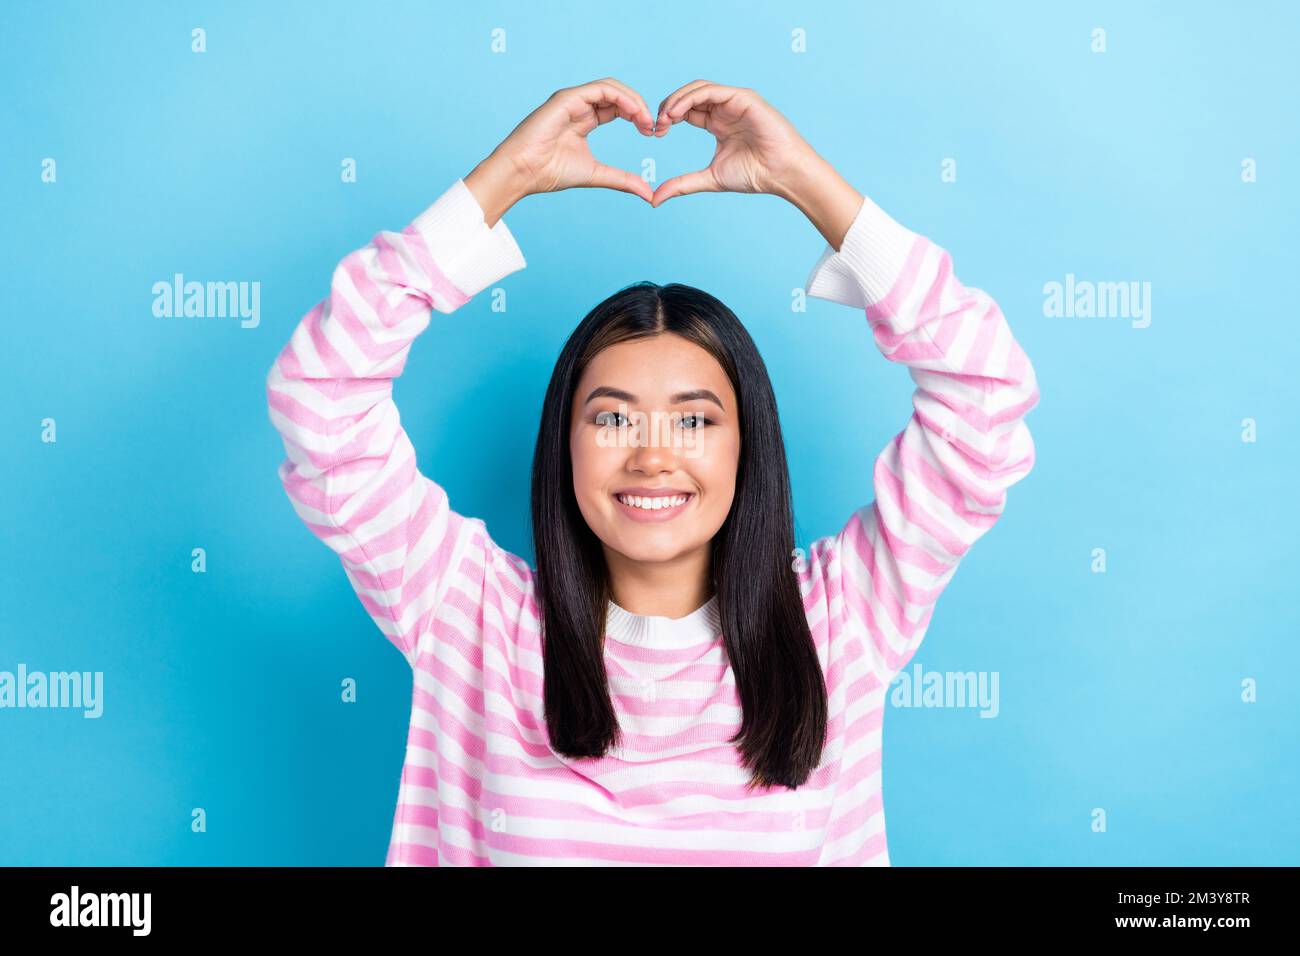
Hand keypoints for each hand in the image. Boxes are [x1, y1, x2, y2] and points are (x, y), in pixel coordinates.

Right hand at [467, 77, 656, 223]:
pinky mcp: (567, 98)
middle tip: (652, 127)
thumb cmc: (550, 172)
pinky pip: (600, 89)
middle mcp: (579, 106)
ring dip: (633, 101)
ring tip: (644, 119)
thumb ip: (622, 180)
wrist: (523, 172)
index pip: (617, 108)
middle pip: (618, 95)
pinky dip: (620, 97)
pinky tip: (632, 112)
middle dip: (639, 107)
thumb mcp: (597, 175)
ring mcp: (572, 100)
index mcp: (584, 120)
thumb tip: (649, 194)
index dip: (637, 116)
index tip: (651, 133)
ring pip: (611, 87)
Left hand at [648, 81, 817, 207]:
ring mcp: (734, 101)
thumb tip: (654, 199)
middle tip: (656, 125)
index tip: (655, 133)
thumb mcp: (710, 178)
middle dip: (668, 107)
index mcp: (718, 123)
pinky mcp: (743, 98)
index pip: (686, 111)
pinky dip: (691, 98)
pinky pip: (711, 91)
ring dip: (677, 100)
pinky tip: (677, 112)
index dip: (668, 118)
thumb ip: (682, 184)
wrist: (782, 174)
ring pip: (698, 89)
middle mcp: (725, 109)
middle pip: (689, 96)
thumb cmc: (755, 175)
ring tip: (664, 118)